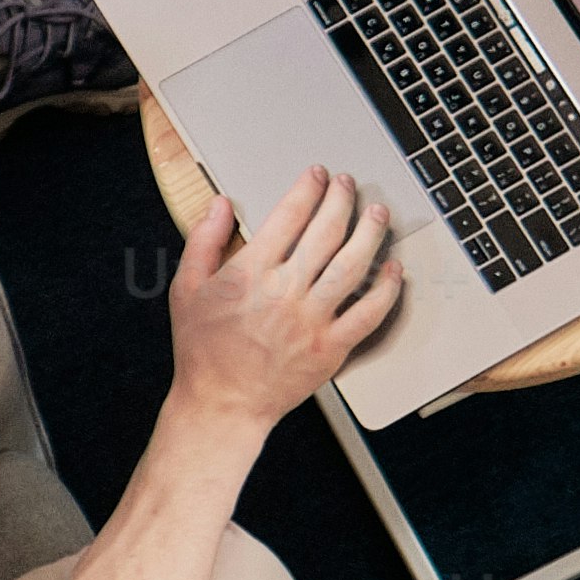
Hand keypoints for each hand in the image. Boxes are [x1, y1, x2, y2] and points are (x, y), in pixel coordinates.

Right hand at [166, 167, 403, 420]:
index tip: (317, 175)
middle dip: (341, 200)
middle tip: (348, 184)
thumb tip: (219, 203)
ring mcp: (312, 321)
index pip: (289, 215)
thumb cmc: (202, 350)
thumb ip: (203, 240)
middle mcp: (285, 292)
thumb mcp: (186, 288)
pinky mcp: (332, 348)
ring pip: (353, 266)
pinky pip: (368, 313)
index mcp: (251, 273)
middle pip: (326, 232)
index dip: (308, 188)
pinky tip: (393, 270)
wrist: (222, 404)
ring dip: (370, 233)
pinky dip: (386, 289)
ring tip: (378, 213)